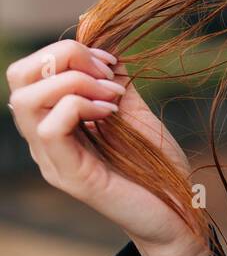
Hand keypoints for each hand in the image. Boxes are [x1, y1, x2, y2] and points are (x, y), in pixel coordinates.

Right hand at [5, 39, 207, 255]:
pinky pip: (50, 129)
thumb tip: (104, 43)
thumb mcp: (135, 113)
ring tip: (111, 95)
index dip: (65, 51)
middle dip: (61, 57)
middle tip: (106, 72)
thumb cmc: (156, 166)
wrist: (178, 212)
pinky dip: (78, 106)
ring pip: (26, 101)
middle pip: (18, 79)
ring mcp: (52, 159)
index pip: (28, 71)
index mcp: (55, 121)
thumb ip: (116, 82)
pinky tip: (110, 112)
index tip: (110, 61)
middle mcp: (44, 140)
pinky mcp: (69, 175)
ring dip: (73, 82)